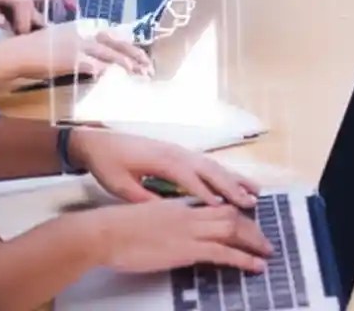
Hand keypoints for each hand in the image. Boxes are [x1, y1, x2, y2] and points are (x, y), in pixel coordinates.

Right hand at [7, 21, 152, 82]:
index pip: (112, 37)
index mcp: (82, 30)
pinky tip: (110, 76)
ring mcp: (77, 46)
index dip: (129, 47)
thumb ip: (81, 49)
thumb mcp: (62, 41)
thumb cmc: (36, 51)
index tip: (142, 57)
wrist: (17, 53)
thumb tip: (98, 61)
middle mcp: (83, 35)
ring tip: (138, 72)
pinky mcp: (70, 59)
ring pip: (108, 54)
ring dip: (124, 64)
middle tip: (148, 67)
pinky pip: (91, 65)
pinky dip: (102, 70)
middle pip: (115, 45)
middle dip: (134, 56)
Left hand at [69, 130, 259, 208]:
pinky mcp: (180, 153)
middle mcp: (177, 152)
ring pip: (214, 165)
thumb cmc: (107, 164)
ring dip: (235, 179)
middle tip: (251, 202)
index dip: (207, 193)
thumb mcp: (119, 185)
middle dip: (232, 186)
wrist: (98, 142)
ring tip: (255, 192)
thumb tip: (166, 212)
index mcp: (162, 160)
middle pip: (210, 170)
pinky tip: (236, 183)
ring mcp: (181, 151)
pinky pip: (208, 164)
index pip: (190, 179)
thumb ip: (143, 198)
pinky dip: (225, 174)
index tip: (223, 209)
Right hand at [90, 199, 271, 274]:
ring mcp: (189, 231)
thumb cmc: (116, 230)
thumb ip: (166, 223)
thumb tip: (175, 234)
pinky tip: (255, 265)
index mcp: (180, 207)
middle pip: (232, 216)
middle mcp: (190, 215)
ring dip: (254, 242)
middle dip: (252, 229)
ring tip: (267, 254)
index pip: (218, 207)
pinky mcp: (186, 249)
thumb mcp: (148, 220)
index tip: (249, 224)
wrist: (103, 233)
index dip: (238, 215)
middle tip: (265, 242)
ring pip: (233, 229)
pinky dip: (244, 258)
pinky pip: (223, 252)